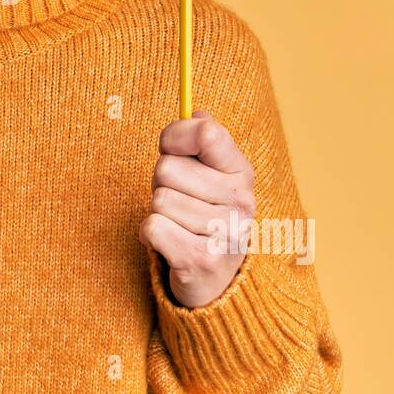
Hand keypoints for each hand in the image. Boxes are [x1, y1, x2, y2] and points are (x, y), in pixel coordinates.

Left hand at [139, 110, 255, 308]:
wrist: (217, 282)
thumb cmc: (205, 216)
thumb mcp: (212, 176)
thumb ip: (202, 143)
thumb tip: (195, 111)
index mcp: (243, 173)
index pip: (206, 133)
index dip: (176, 136)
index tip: (172, 149)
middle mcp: (241, 202)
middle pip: (167, 169)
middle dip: (161, 184)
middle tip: (178, 201)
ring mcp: (225, 233)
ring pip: (158, 200)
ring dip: (158, 212)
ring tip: (178, 224)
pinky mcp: (200, 260)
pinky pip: (152, 227)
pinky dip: (150, 235)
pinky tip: (170, 242)